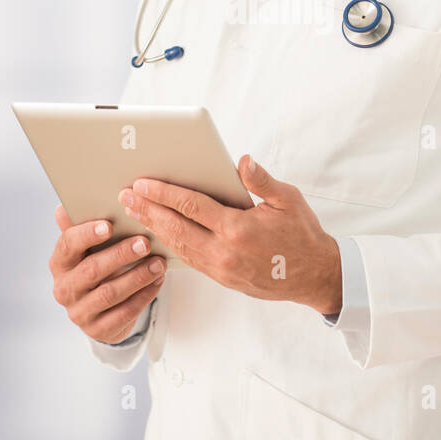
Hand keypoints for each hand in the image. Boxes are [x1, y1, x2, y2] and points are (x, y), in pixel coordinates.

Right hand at [49, 205, 166, 343]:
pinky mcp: (98, 329)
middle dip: (120, 255)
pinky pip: (124, 312)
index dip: (87, 234)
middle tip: (145, 242)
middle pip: (92, 270)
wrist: (97, 310)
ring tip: (158, 263)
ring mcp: (79, 312)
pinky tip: (158, 281)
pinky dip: (144, 296)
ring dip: (137, 276)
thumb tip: (63, 208)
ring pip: (110, 293)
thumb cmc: (95, 267)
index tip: (110, 225)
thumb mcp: (86, 249)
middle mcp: (64, 289)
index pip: (67, 245)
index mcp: (59, 263)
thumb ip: (78, 228)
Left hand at [118, 155, 341, 315]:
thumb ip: (262, 181)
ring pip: (177, 246)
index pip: (191, 206)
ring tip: (134, 212)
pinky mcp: (222, 278)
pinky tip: (158, 234)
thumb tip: (242, 161)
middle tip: (125, 196)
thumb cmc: (302, 234)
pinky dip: (169, 245)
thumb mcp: (289, 200)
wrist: (315, 276)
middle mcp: (224, 251)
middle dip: (148, 210)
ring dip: (153, 228)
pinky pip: (188, 259)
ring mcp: (221, 269)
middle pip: (175, 228)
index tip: (142, 183)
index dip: (164, 193)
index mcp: (238, 228)